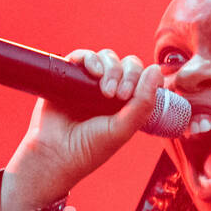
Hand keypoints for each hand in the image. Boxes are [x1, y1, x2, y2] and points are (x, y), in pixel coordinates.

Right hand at [0, 48, 165, 210]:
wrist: (55, 154)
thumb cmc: (89, 147)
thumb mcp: (123, 129)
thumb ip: (144, 102)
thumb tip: (156, 69)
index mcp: (127, 104)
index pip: (144, 79)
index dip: (143, 80)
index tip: (129, 97)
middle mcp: (110, 91)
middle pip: (128, 64)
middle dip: (127, 74)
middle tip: (118, 95)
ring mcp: (90, 82)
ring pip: (108, 57)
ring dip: (111, 68)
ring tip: (104, 90)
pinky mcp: (69, 76)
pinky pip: (83, 56)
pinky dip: (91, 59)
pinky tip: (93, 72)